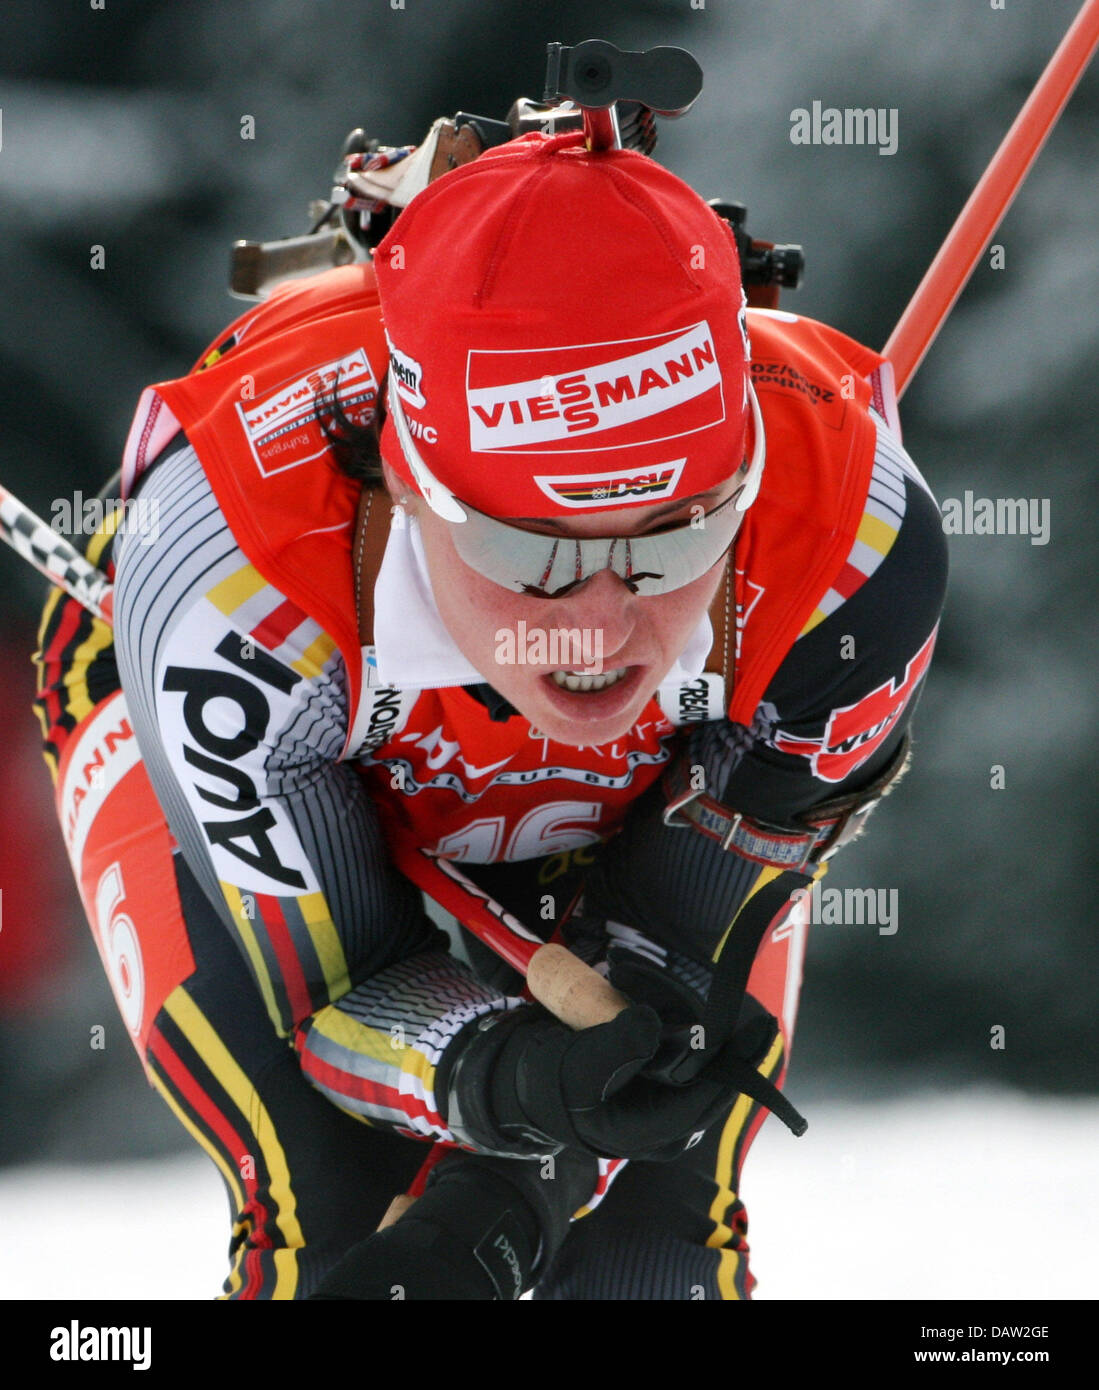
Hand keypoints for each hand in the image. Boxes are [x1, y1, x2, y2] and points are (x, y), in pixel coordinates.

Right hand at [441, 999, 774, 1162]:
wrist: (516, 1080)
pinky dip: (692, 1036)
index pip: (706, 1099)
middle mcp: (660, 1124)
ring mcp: (657, 1104)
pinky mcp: (651, 1083)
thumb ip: (614, 1046)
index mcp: (645, 1131)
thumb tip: (652, 1025)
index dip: (731, 1063)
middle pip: (710, 1085)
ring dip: (713, 1041)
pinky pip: (685, 1060)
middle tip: (747, 1010)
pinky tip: (695, 1010)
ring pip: (701, 1072)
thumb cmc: (544, 1082)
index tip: (753, 1028)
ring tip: (729, 1007)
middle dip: (727, 1049)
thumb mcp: (574, 1065)